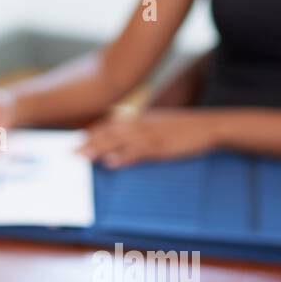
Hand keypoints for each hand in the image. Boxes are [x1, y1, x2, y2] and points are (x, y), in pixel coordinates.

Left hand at [81, 108, 218, 167]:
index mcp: (140, 118)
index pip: (109, 124)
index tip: (76, 141)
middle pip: (108, 132)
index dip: (92, 133)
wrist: (209, 125)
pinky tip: (111, 163)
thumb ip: (140, 129)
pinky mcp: (161, 146)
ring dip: (99, 149)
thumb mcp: (159, 124)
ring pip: (118, 141)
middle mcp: (141, 123)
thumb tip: (126, 141)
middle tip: (71, 154)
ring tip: (83, 158)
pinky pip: (138, 151)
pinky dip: (124, 157)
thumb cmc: (184, 127)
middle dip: (89, 143)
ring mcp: (150, 134)